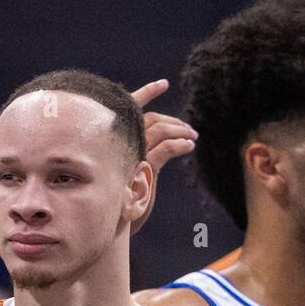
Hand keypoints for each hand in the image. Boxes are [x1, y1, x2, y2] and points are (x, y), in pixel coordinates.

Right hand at [129, 79, 198, 234]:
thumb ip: (136, 157)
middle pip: (152, 118)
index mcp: (117, 141)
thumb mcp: (126, 173)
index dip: (147, 93)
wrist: (112, 221)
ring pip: (161, 129)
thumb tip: (153, 150)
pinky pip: (167, 148)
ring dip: (180, 130)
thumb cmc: (117, 201)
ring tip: (192, 136)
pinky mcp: (145, 166)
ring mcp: (134, 153)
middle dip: (173, 120)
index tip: (164, 84)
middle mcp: (123, 143)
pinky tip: (189, 147)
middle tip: (188, 128)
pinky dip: (181, 145)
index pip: (133, 109)